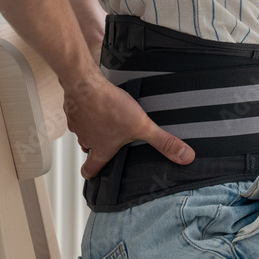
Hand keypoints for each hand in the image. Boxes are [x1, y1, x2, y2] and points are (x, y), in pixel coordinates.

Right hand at [62, 70, 194, 178]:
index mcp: (101, 148)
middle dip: (96, 145)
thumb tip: (185, 157)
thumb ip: (163, 142)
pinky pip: (78, 112)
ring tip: (105, 119)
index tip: (91, 174)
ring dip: (92, 126)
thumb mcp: (142, 126)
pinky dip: (86, 109)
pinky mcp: (72, 106)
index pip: (91, 168)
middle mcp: (86, 138)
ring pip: (83, 129)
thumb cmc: (109, 107)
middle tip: (106, 141)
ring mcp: (77, 123)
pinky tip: (96, 102)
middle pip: (88, 147)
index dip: (91, 172)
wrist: (85, 85)